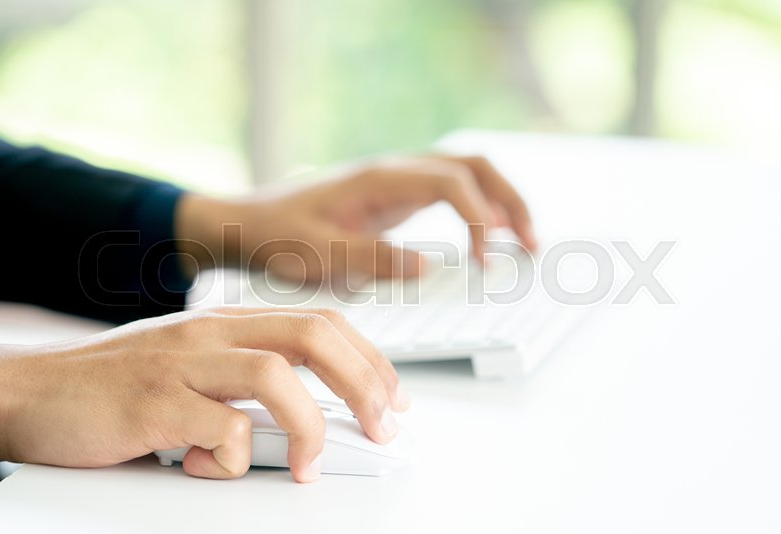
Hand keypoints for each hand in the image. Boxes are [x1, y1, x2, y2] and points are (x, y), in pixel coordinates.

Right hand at [0, 307, 408, 482]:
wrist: (35, 391)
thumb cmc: (118, 384)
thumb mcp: (192, 366)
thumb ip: (246, 378)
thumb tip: (311, 416)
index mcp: (226, 322)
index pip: (319, 322)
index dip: (368, 358)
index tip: (393, 397)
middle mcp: (210, 333)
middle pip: (312, 336)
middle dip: (363, 382)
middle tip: (383, 426)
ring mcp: (182, 363)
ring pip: (274, 376)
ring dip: (308, 426)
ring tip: (309, 464)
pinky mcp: (152, 402)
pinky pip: (218, 428)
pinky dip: (231, 459)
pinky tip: (213, 468)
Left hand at [177, 154, 535, 281]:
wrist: (249, 224)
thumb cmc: (278, 237)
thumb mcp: (319, 256)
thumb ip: (373, 260)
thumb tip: (428, 266)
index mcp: (379, 180)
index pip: (451, 183)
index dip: (478, 218)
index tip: (487, 259)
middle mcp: (395, 172)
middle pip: (473, 166)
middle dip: (509, 200)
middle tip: (531, 243)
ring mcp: (398, 181)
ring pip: (468, 174)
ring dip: (501, 201)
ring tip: (523, 241)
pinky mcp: (396, 197)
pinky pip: (451, 191)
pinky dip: (479, 209)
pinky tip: (487, 237)